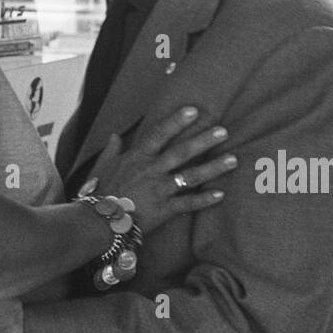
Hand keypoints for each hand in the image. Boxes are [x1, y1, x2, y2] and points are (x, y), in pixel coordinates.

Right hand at [85, 106, 236, 232]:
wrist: (99, 222)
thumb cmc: (100, 192)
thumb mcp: (103, 167)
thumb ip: (112, 150)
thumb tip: (115, 135)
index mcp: (138, 157)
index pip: (160, 134)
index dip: (176, 121)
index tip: (194, 110)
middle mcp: (152, 170)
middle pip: (182, 152)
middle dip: (204, 141)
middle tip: (224, 131)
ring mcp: (160, 190)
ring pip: (191, 177)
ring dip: (213, 168)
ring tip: (232, 160)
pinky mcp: (164, 209)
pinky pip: (188, 204)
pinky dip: (205, 200)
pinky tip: (221, 194)